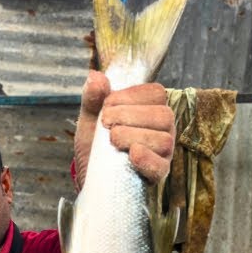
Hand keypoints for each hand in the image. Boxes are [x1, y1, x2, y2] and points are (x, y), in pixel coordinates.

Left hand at [74, 71, 175, 189]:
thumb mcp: (90, 119)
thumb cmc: (94, 145)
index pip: (156, 93)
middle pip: (163, 115)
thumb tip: (95, 76)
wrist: (88, 176)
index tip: (107, 105)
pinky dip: (147, 158)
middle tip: (106, 123)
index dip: (131, 95)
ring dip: (133, 136)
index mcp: (150, 110)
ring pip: (163, 139)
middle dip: (129, 116)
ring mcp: (162, 153)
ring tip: (112, 140)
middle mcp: (162, 129)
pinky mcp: (157, 175)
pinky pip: (161, 166)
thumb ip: (93, 98)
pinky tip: (132, 153)